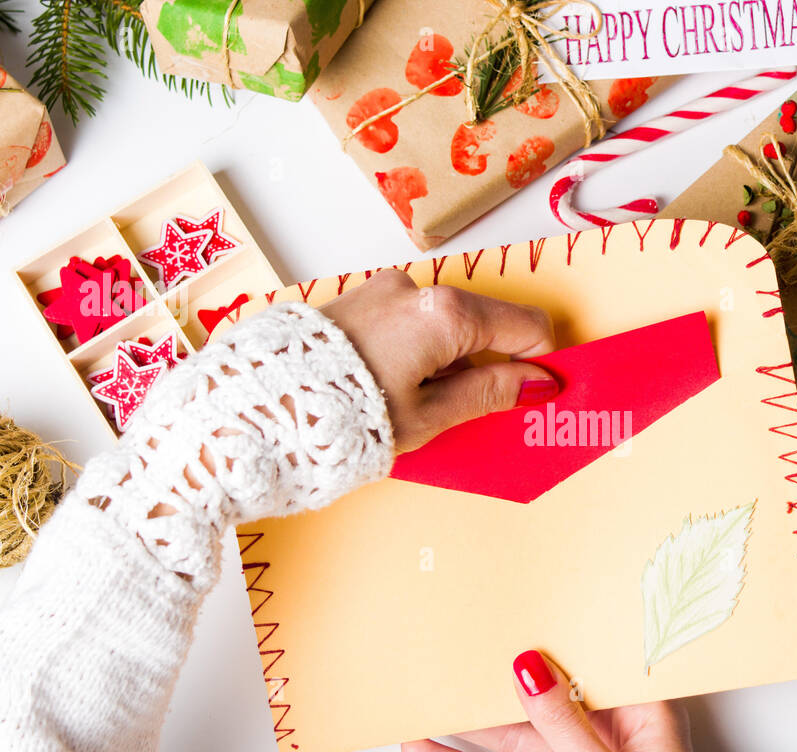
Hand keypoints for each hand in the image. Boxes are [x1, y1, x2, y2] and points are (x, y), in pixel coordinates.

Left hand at [320, 270, 557, 451]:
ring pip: (445, 323)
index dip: (539, 361)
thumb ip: (490, 393)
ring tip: (416, 405)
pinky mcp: (358, 299)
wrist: (257, 409)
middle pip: (484, 322)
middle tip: (467, 413)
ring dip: (450, 360)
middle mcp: (415, 288)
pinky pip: (410, 321)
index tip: (537, 393)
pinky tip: (392, 386)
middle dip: (489, 363)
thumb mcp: (429, 417)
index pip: (524, 324)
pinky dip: (419, 351)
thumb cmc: (343, 417)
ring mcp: (384, 290)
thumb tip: (538, 382)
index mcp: (444, 313)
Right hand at [402, 651, 697, 751]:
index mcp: (646, 718)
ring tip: (433, 706)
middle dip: (508, 686)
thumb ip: (562, 722)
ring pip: (522, 740)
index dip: (562, 646)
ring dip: (477, 728)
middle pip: (552, 702)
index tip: (522, 625)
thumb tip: (532, 670)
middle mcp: (615, 739)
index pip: (598, 668)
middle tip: (466, 661)